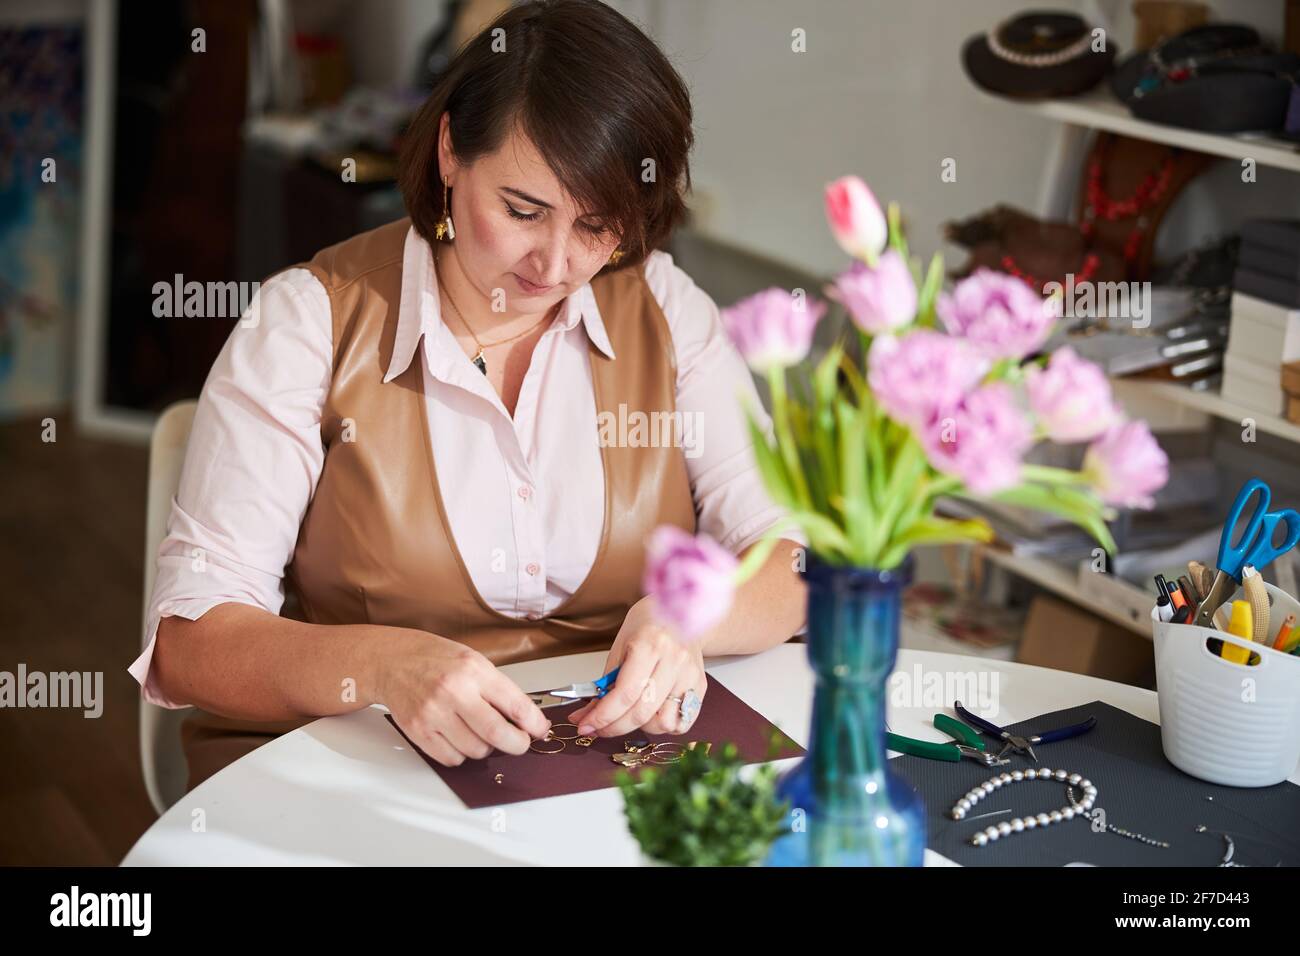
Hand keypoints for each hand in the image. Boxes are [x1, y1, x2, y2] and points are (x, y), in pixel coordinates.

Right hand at [380, 633, 551, 765]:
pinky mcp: (418, 731)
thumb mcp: (474, 662)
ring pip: (476, 750)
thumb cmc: (437, 660)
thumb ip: (499, 690)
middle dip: (517, 744)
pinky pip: (452, 758)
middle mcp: (454, 692)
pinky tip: (459, 737)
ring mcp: (434, 714)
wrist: (393, 661)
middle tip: (520, 742)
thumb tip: (527, 720)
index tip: (540, 730)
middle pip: (497, 734)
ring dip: (486, 748)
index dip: (534, 724)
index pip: (516, 705)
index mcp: (474, 671)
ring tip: (480, 732)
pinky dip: (462, 754)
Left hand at [567, 598, 706, 737]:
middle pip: (642, 712)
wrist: (680, 612)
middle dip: (614, 727)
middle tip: (597, 729)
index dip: (602, 716)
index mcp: (651, 644)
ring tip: (630, 713)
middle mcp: (674, 661)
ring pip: (663, 723)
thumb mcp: (619, 647)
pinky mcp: (700, 686)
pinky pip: (681, 723)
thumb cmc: (646, 626)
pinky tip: (651, 714)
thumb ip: (606, 683)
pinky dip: (663, 725)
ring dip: (641, 727)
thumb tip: (588, 715)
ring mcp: (690, 675)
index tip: (585, 726)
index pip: (625, 694)